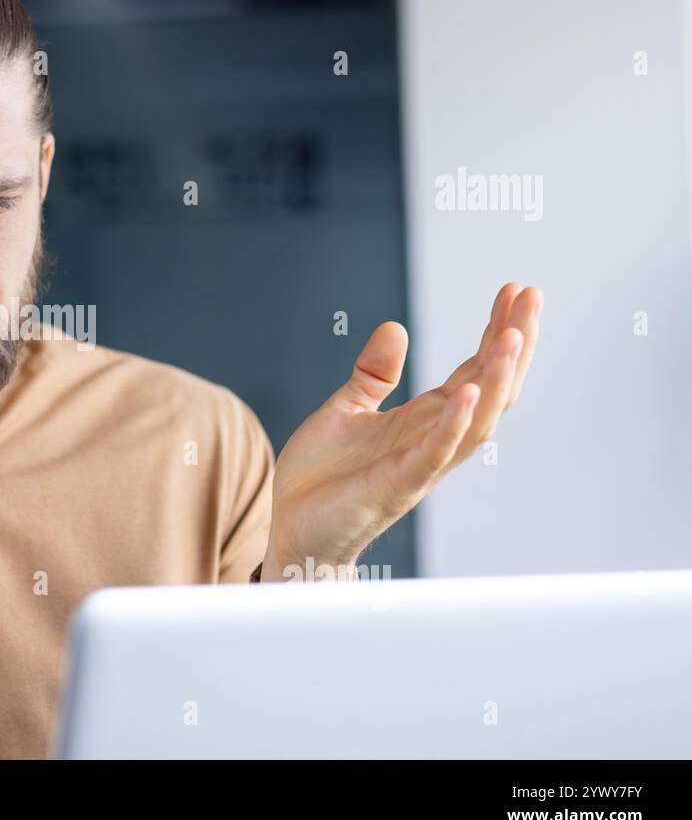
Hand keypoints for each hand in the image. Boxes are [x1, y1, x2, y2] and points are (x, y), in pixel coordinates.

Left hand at [263, 282, 541, 579]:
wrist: (287, 528)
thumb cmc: (321, 480)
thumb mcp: (345, 410)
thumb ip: (373, 374)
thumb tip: (395, 328)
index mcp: (422, 421)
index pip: (473, 370)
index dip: (494, 330)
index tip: (515, 291)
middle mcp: (432, 441)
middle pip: (489, 389)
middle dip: (513, 343)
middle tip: (532, 296)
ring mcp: (418, 466)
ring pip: (476, 422)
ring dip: (497, 379)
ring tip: (514, 335)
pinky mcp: (395, 487)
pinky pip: (433, 456)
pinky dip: (453, 426)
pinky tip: (466, 392)